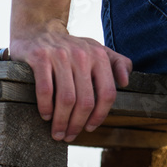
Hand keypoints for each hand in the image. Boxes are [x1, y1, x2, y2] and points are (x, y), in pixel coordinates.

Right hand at [10, 20, 131, 142]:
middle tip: (70, 136)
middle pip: (86, 101)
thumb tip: (126, 81)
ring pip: (66, 99)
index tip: (90, 128)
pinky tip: (46, 116)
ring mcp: (60, 55)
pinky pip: (45, 89)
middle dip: (78, 124)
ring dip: (61, 122)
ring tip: (57, 133)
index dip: (100, 115)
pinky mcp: (40, 57)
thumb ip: (116, 63)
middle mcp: (82, 54)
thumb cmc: (71, 48)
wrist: (39, 30)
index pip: (107, 93)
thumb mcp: (96, 50)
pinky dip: (46, 107)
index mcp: (99, 55)